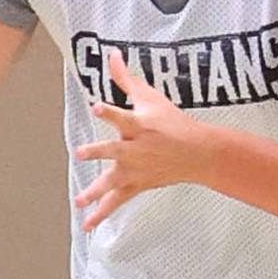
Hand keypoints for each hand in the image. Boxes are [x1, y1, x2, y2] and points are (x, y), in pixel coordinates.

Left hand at [73, 49, 212, 230]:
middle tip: (82, 153)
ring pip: (114, 182)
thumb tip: (112, 54)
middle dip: (99, 152)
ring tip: (79, 200)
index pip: (122, 116)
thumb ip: (126, 79)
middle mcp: (136, 149)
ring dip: (96, 191)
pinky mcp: (138, 184)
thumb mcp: (151, 97)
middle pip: (114, 151)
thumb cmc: (173, 122)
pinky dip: (103, 213)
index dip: (109, 113)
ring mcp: (137, 169)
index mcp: (140, 125)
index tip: (97, 108)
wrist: (198, 152)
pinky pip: (117, 201)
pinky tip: (87, 224)